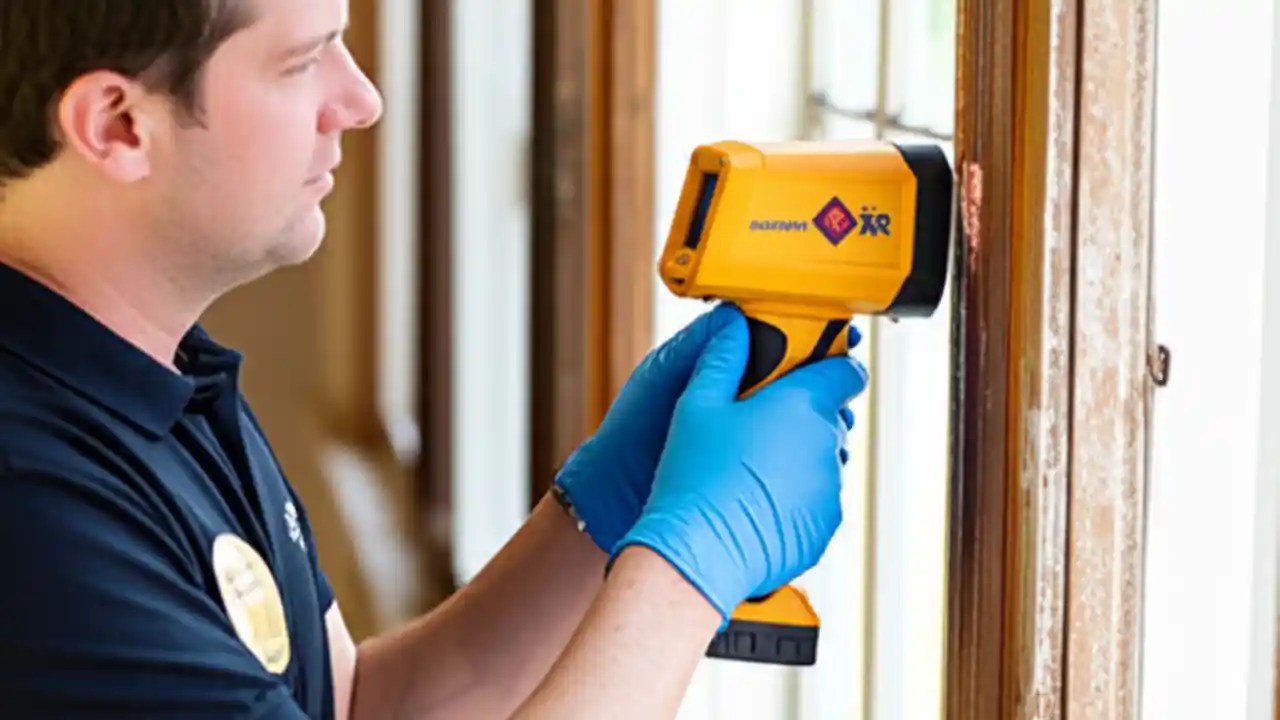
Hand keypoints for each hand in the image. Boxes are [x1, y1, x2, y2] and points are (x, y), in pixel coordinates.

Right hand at [554, 304, 861, 556]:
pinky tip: (755, 500)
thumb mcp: (698, 403)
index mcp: (803, 404)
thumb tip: (735, 325)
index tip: (812, 366)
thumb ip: (723, 357)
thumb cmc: (695, 477)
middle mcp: (827, 444)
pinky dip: (794, 496)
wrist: (699, 552)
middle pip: (830, 416)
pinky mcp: (823, 526)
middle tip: (759, 421)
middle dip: (802, 414)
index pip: (845, 371)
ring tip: (750, 468)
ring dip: (798, 457)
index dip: (831, 364)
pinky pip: (815, 499)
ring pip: (822, 459)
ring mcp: (829, 488)